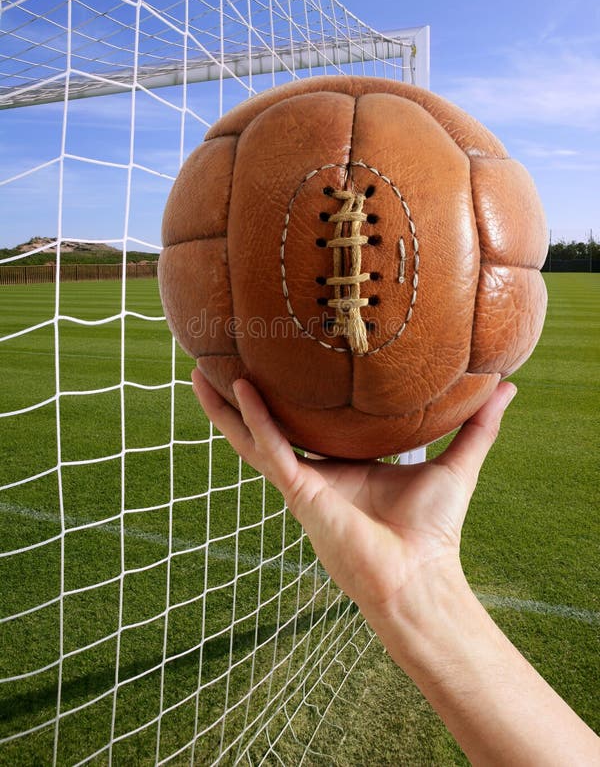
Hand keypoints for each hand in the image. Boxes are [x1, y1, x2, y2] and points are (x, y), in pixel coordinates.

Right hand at [191, 369, 516, 631]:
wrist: (421, 577)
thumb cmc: (433, 531)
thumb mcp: (455, 463)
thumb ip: (477, 426)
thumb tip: (508, 386)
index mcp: (340, 467)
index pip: (304, 426)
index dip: (286, 398)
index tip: (277, 362)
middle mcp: (313, 473)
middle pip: (264, 427)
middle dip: (238, 399)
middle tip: (217, 359)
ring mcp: (301, 483)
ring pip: (250, 437)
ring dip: (224, 408)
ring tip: (200, 371)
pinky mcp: (300, 492)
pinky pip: (271, 448)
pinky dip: (255, 417)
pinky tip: (240, 386)